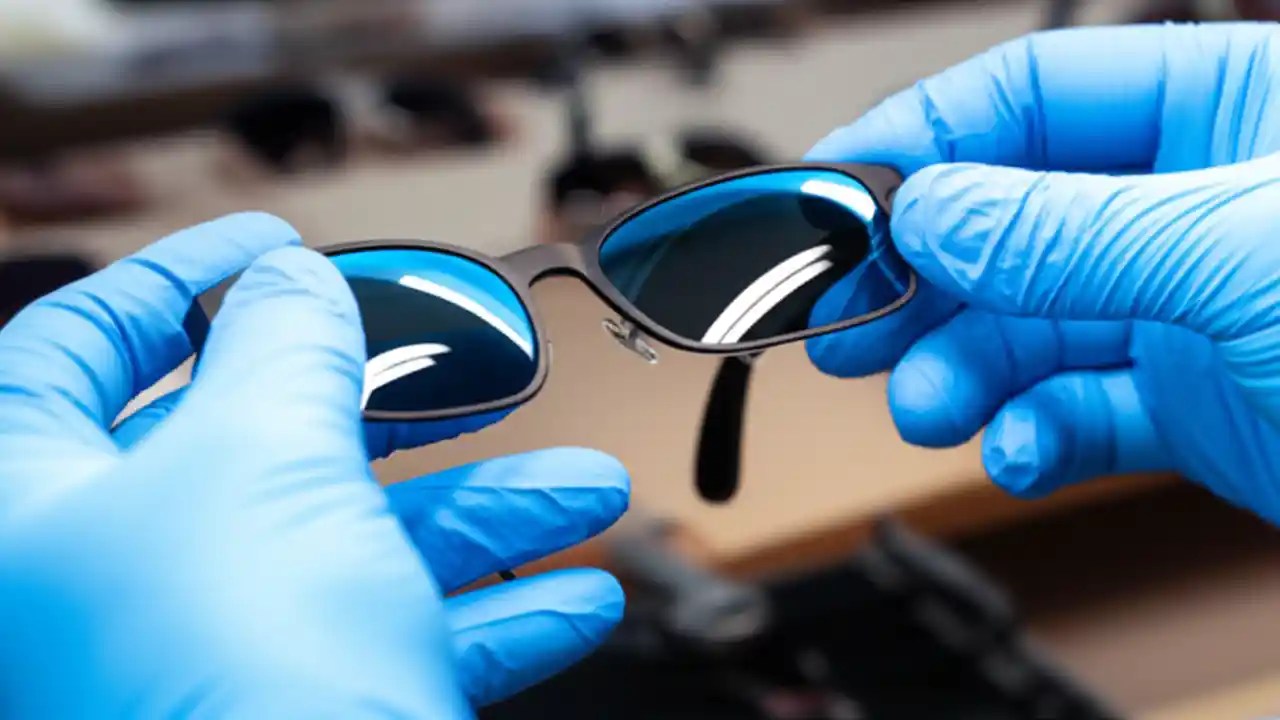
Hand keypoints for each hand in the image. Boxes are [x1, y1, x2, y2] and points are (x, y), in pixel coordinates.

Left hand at [0, 213, 628, 717]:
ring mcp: (202, 664)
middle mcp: (106, 590)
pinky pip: (394, 644)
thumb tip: (291, 285)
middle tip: (465, 360)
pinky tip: (576, 595)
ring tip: (585, 488)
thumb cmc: (238, 679)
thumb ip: (280, 343)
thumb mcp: (262, 458)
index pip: (76, 350)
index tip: (273, 244)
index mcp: (35, 509)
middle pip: (253, 449)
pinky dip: (490, 617)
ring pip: (347, 552)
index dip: (177, 280)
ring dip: (483, 516)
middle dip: (389, 404)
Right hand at [806, 24, 1279, 522]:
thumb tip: (932, 211)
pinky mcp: (1191, 403)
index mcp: (1228, 109)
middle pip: (1008, 218)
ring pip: (1029, 324)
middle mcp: (1193, 203)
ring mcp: (1188, 307)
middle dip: (925, 276)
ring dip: (963, 369)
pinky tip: (1016, 451)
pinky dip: (1031, 435)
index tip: (840, 193)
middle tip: (852, 320)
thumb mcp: (1230, 254)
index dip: (924, 139)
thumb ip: (1062, 230)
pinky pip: (1077, 409)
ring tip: (928, 403)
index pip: (1032, 95)